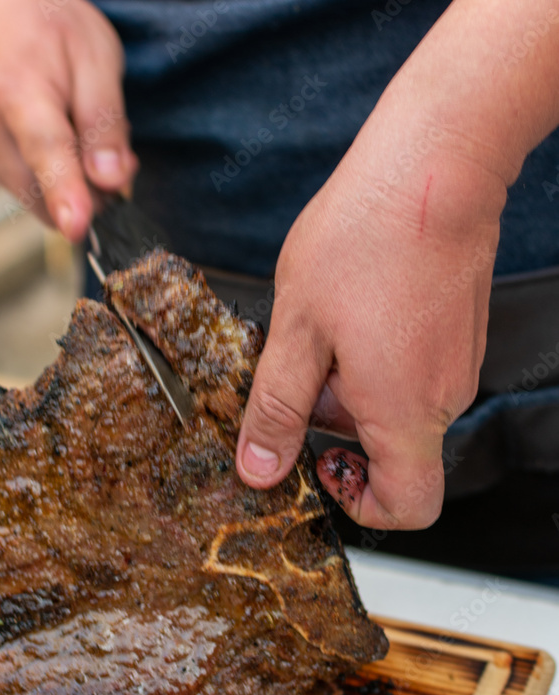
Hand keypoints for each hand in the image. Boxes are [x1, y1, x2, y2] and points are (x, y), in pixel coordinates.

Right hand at [0, 0, 137, 241]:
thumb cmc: (47, 25)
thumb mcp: (97, 58)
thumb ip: (105, 123)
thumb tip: (111, 180)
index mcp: (17, 93)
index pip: (45, 153)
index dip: (66, 194)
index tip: (77, 227)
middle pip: (48, 194)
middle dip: (90, 188)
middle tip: (107, 144)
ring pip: (42, 201)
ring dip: (74, 184)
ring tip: (77, 129)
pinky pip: (32, 193)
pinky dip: (56, 180)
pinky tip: (59, 139)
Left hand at [235, 0, 558, 530]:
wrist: (434, 164)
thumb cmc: (367, 237)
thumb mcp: (297, 331)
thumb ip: (276, 409)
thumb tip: (259, 469)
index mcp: (404, 413)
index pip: (408, 509)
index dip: (362, 505)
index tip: (321, 467)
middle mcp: (442, 399)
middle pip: (390, 455)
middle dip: (336, 425)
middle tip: (303, 371)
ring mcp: (457, 366)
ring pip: (396, 410)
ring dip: (351, 388)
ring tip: (324, 328)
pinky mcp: (458, 336)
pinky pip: (412, 374)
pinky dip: (374, 361)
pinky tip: (349, 310)